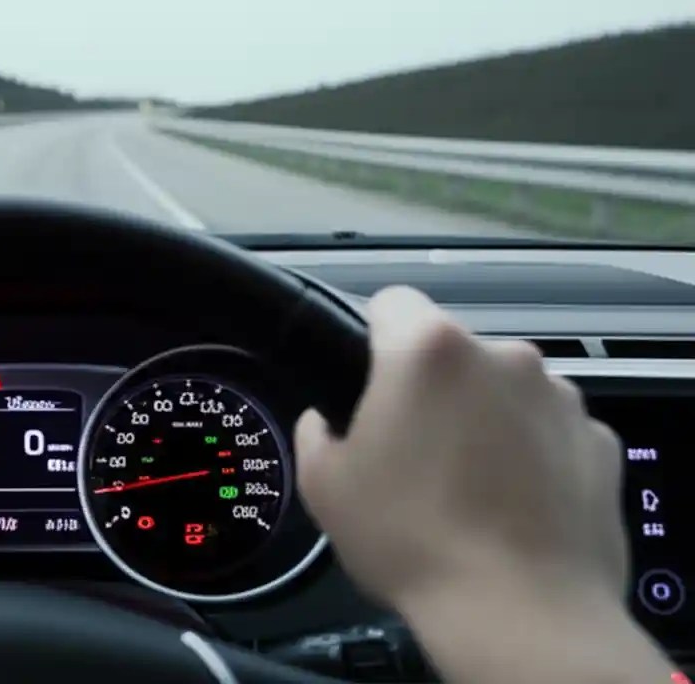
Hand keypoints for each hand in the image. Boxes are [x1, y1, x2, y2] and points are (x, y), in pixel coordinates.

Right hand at [295, 287, 668, 683]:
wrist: (518, 614)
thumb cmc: (413, 542)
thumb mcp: (324, 486)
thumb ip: (317, 433)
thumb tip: (326, 424)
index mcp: (427, 351)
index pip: (391, 302)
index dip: (373, 338)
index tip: (369, 380)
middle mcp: (503, 356)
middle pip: (453, 352)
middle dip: (433, 390)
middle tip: (411, 453)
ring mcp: (560, 398)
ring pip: (505, 391)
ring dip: (485, 421)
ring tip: (465, 489)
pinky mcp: (599, 442)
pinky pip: (550, 432)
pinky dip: (532, 455)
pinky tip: (510, 506)